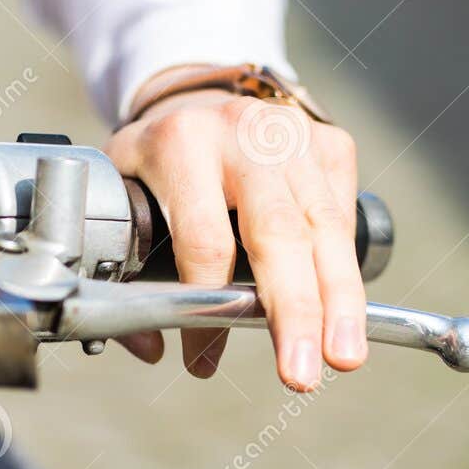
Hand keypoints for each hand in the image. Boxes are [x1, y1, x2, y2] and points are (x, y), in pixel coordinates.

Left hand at [104, 79, 366, 390]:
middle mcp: (244, 134)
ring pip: (325, 228)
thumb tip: (150, 344)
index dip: (209, 305)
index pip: (204, 239)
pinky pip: (343, 217)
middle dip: (293, 311)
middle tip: (300, 374)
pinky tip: (346, 316)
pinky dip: (345, 270)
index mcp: (182, 143)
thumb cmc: (159, 158)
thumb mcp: (123, 192)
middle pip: (277, 233)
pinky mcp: (331, 143)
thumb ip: (123, 266)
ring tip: (345, 356)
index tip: (201, 360)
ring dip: (339, 301)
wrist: (201, 93)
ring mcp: (295, 136)